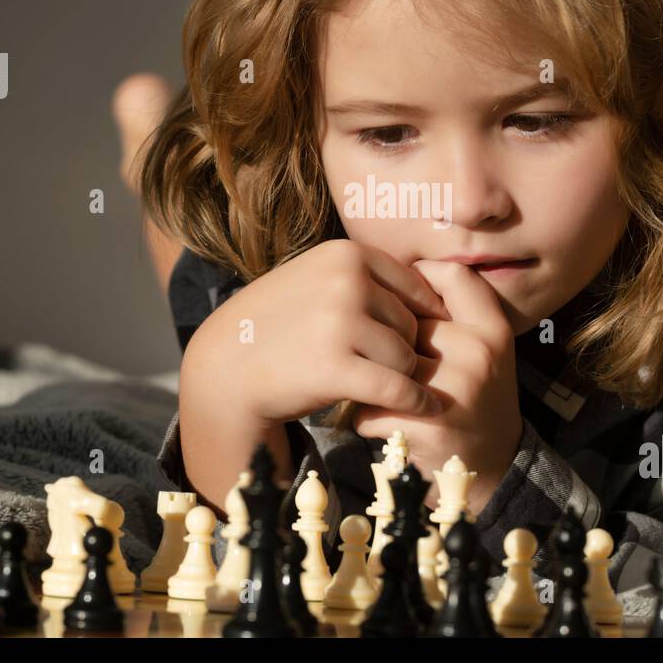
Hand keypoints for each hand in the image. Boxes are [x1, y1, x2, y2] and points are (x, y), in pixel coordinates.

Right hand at [181, 239, 450, 430]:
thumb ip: (366, 277)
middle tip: (375, 368)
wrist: (226, 368)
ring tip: (367, 383)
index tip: (420, 337)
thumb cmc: (278, 325)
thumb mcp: (316, 279)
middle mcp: (346, 281)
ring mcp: (340, 323)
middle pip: (410, 323)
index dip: (421, 315)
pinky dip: (416, 402)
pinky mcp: (335, 368)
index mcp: (345, 253)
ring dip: (397, 377)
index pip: (412, 285)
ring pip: (405, 357)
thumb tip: (436, 288)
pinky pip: (397, 388)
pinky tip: (424, 409)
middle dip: (402, 349)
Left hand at [352, 259, 522, 513]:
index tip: (400, 300)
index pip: (449, 277)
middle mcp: (478, 353)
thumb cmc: (475, 396)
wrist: (490, 465)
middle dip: (385, 341)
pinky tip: (382, 423)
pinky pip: (370, 406)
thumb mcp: (482, 347)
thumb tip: (391, 272)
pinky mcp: (427, 424)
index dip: (418, 282)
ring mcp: (454, 389)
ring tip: (382, 392)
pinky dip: (366, 417)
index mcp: (493, 329)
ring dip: (369, 379)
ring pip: (380, 363)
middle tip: (386, 361)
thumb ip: (450, 311)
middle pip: (404, 322)